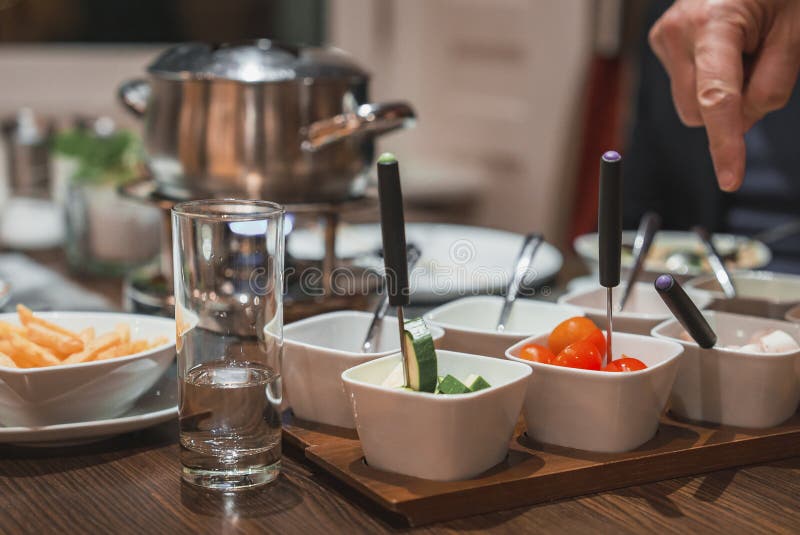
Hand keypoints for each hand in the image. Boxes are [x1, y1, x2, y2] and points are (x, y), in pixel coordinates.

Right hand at [649, 0, 799, 191]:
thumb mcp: (795, 30)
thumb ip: (771, 85)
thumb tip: (739, 126)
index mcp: (714, 22)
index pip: (717, 99)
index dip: (725, 144)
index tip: (730, 179)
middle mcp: (678, 31)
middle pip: (698, 111)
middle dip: (731, 108)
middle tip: (763, 63)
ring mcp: (664, 36)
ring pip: (690, 104)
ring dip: (719, 94)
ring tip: (744, 49)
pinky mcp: (661, 41)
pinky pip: (685, 85)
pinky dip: (708, 80)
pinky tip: (726, 48)